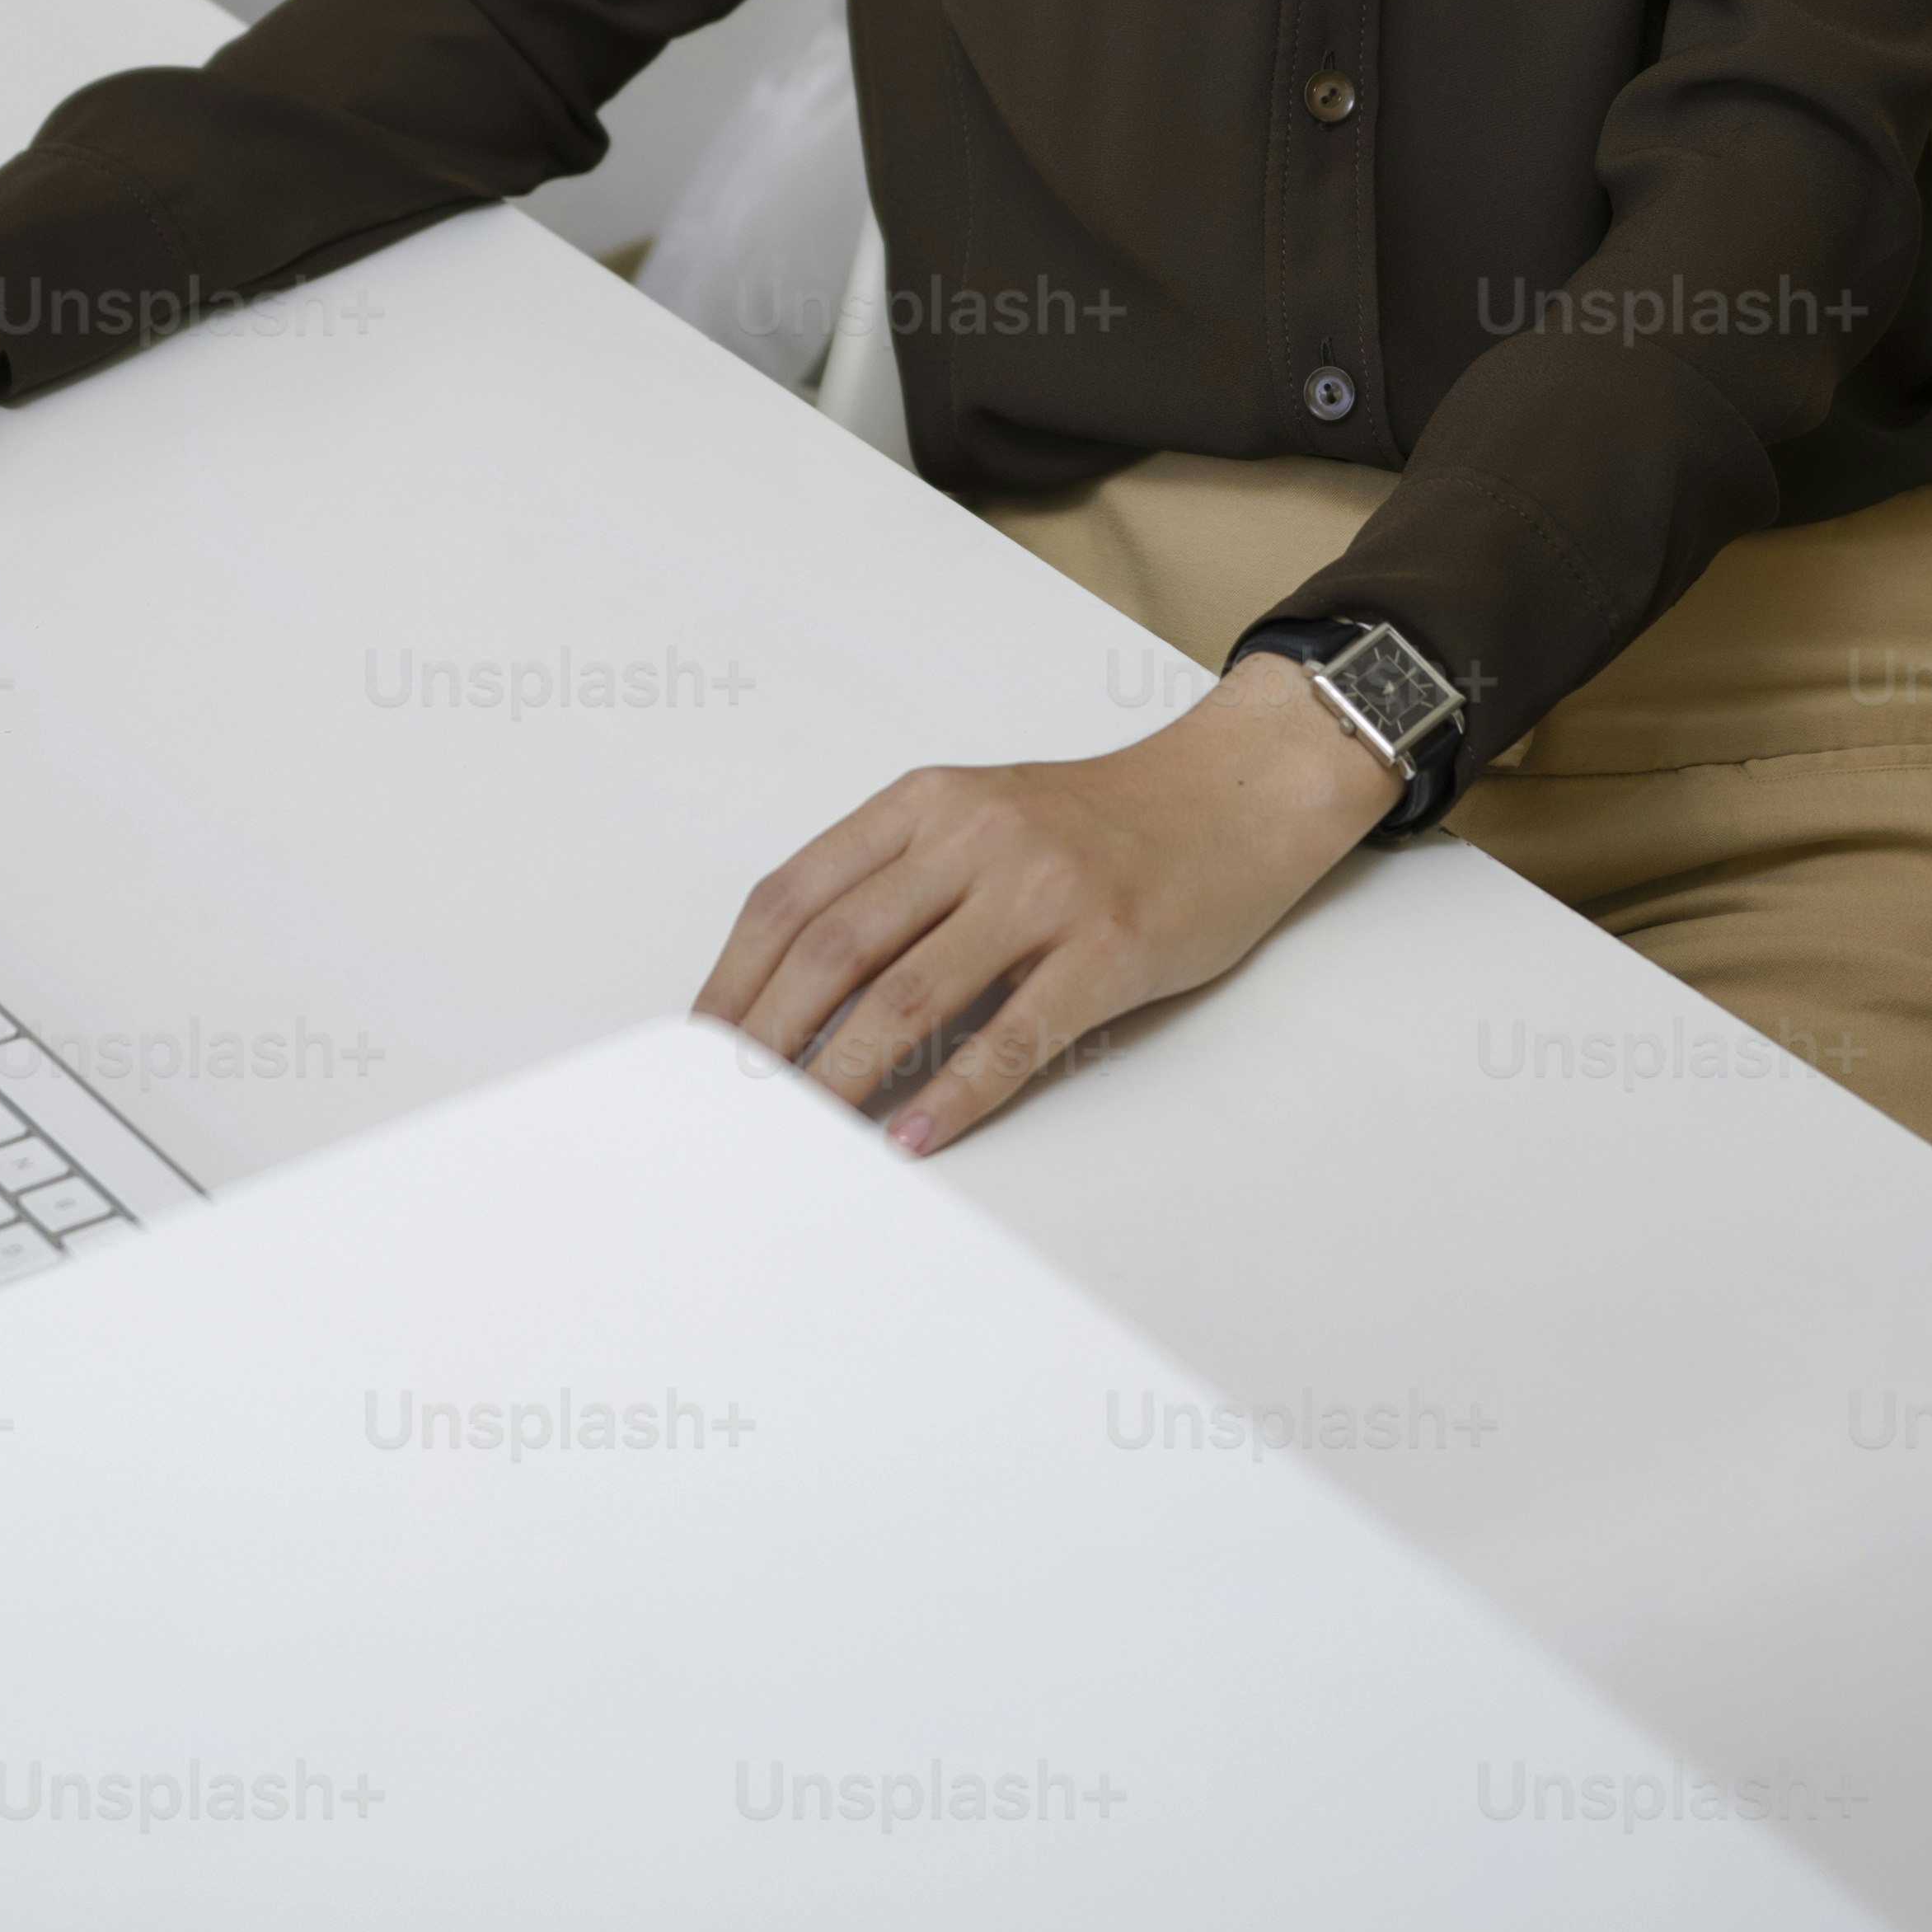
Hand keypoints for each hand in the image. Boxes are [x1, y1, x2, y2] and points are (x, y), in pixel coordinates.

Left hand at [692, 657, 1399, 1154]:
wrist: (1234, 794)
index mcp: (925, 802)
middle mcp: (972, 836)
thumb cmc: (1097, 821)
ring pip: (909, 996)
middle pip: (835, 947)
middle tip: (728, 1106)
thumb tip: (799, 983)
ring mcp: (1042, 890)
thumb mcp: (980, 815)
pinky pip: (1014, 1035)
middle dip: (768, 1035)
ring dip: (843, 1076)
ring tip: (802, 1136)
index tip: (698, 1042)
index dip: (736, 975)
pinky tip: (915, 1137)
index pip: (795, 892)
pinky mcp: (1108, 948)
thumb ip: (898, 875)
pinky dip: (954, 1094)